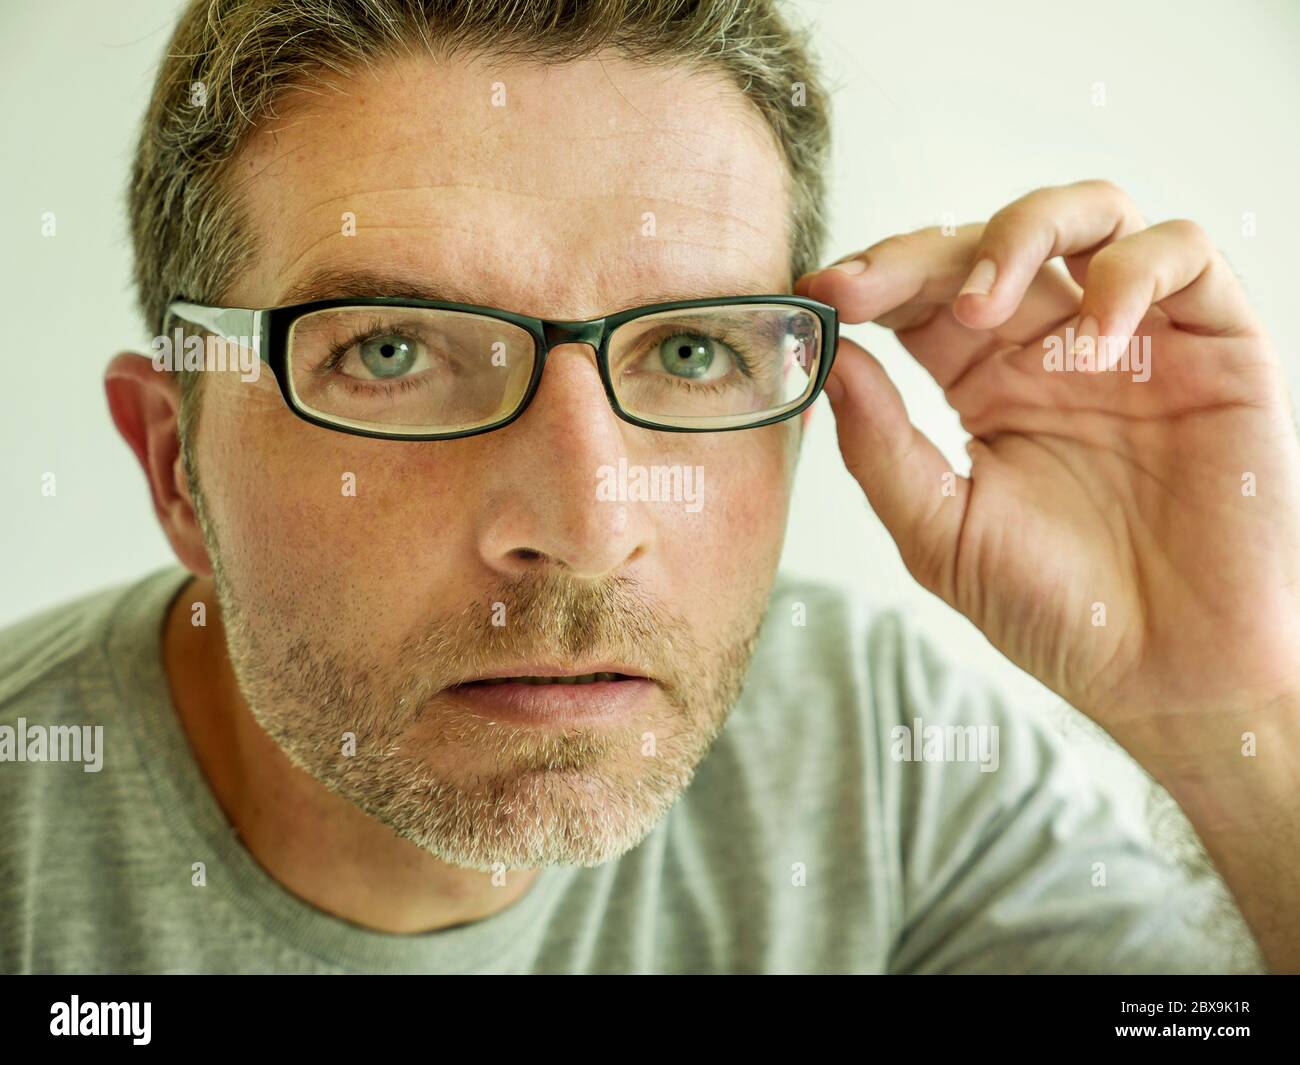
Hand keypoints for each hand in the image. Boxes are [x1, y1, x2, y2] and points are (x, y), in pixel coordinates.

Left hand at [796, 180, 1299, 769]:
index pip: (923, 296)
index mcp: (985, 384)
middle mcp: (1054, 348)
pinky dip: (1132, 271)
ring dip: (1022, 234)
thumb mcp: (939, 532)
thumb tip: (827, 356)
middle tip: (870, 290)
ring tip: (980, 306)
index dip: (872, 279)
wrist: (1166, 673)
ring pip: (1088, 214)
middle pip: (988, 242)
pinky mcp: (1216, 344)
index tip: (818, 291)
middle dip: (919, 254)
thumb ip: (880, 446)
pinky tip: (1095, 338)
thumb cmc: (1054, 611)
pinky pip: (1184, 252)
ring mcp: (1135, 339)